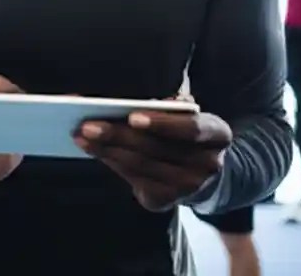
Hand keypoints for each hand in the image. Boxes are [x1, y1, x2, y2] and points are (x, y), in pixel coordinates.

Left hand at [76, 110, 231, 211]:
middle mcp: (208, 165)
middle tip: (89, 124)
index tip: (133, 115)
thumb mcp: (190, 115)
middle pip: (156, 149)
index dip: (162, 123)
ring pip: (140, 166)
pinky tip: (94, 150)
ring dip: (107, 150)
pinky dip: (111, 162)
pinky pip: (133, 179)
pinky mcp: (166, 202)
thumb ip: (173, 106)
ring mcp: (187, 187)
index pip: (192, 129)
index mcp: (218, 135)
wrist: (203, 174)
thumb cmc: (186, 133)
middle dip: (118, 135)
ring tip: (82, 135)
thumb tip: (144, 100)